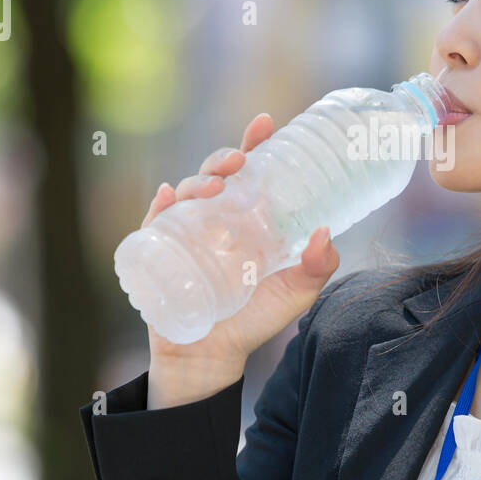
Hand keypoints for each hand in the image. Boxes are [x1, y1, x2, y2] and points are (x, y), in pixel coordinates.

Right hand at [139, 112, 340, 406]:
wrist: (213, 356)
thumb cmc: (256, 319)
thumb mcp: (297, 293)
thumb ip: (317, 266)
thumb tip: (326, 233)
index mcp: (249, 218)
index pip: (252, 172)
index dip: (256, 144)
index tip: (265, 123)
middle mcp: (217, 218)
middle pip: (217, 173)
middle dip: (224, 158)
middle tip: (239, 162)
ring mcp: (187, 233)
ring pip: (186, 192)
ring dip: (196, 180)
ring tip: (212, 187)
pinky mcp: (160, 252)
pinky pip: (154, 222)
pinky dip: (159, 206)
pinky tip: (165, 197)